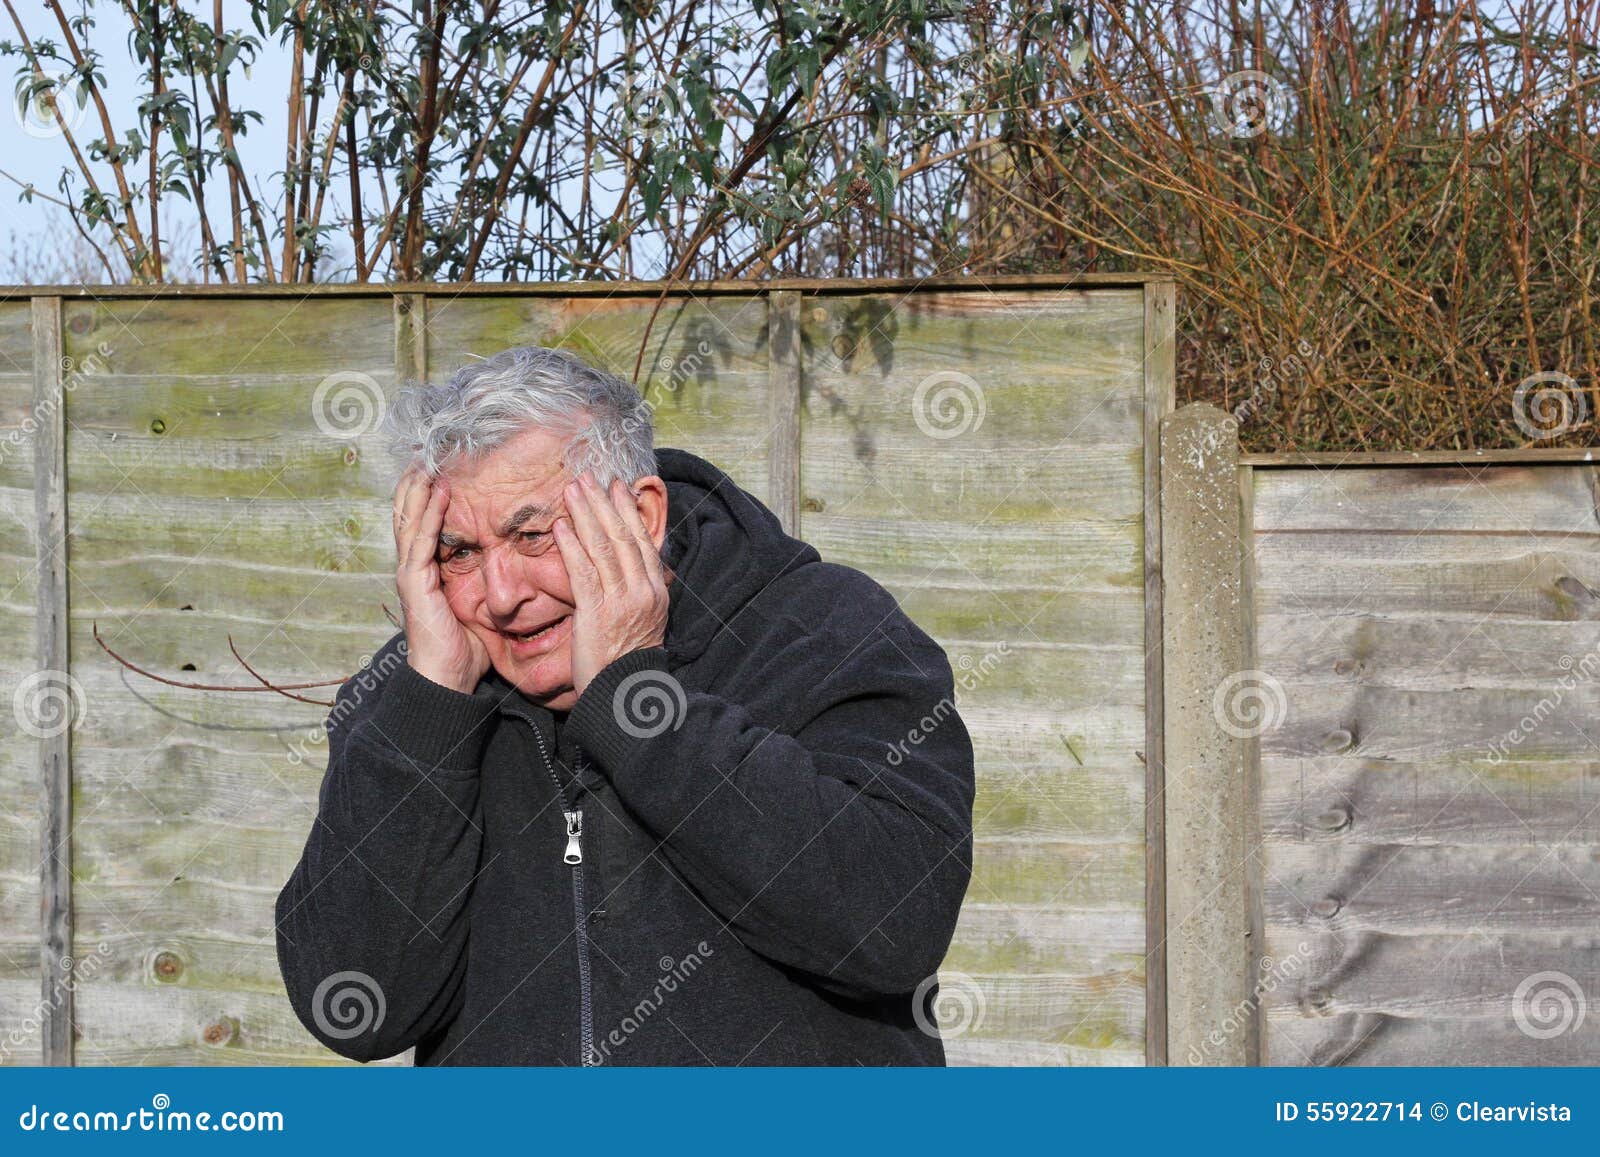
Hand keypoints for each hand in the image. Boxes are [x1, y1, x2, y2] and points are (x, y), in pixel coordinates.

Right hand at [393, 466, 489, 693]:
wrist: (446, 681)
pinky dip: (429, 513)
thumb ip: (484, 588)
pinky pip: (421, 540)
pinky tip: (438, 491)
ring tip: (428, 460)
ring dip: (420, 489)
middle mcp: (413, 569)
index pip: (422, 526)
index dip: (427, 497)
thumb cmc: (463, 651)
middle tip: (426, 453)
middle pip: (408, 516)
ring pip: (410, 520)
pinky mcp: (415, 582)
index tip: (438, 469)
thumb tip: (513, 577)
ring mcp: (411, 574)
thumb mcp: (477, 610)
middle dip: (416, 484)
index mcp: (425, 573)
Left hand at [553, 470, 669, 698]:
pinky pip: (583, 572)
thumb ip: (638, 591)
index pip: (642, 541)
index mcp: (656, 591)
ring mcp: (621, 601)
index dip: (628, 512)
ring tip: (572, 490)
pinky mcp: (597, 612)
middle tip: (589, 478)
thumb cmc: (628, 660)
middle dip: (604, 503)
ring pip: (603, 547)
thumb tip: (632, 566)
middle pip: (622, 536)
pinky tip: (560, 527)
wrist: (625, 693)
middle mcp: (643, 591)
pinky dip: (571, 546)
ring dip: (586, 514)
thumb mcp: (644, 621)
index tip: (616, 488)